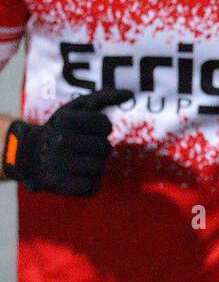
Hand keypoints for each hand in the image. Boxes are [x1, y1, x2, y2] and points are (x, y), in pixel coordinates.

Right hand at [3, 88, 131, 195]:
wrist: (26, 155)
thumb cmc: (61, 128)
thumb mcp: (78, 108)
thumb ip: (105, 97)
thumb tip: (130, 93)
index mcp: (64, 119)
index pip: (105, 125)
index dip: (99, 129)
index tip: (83, 130)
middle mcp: (59, 140)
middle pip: (106, 149)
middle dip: (97, 149)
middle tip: (79, 148)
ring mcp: (57, 163)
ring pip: (100, 169)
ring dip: (93, 167)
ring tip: (75, 162)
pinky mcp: (57, 185)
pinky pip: (92, 188)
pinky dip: (90, 185)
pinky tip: (77, 178)